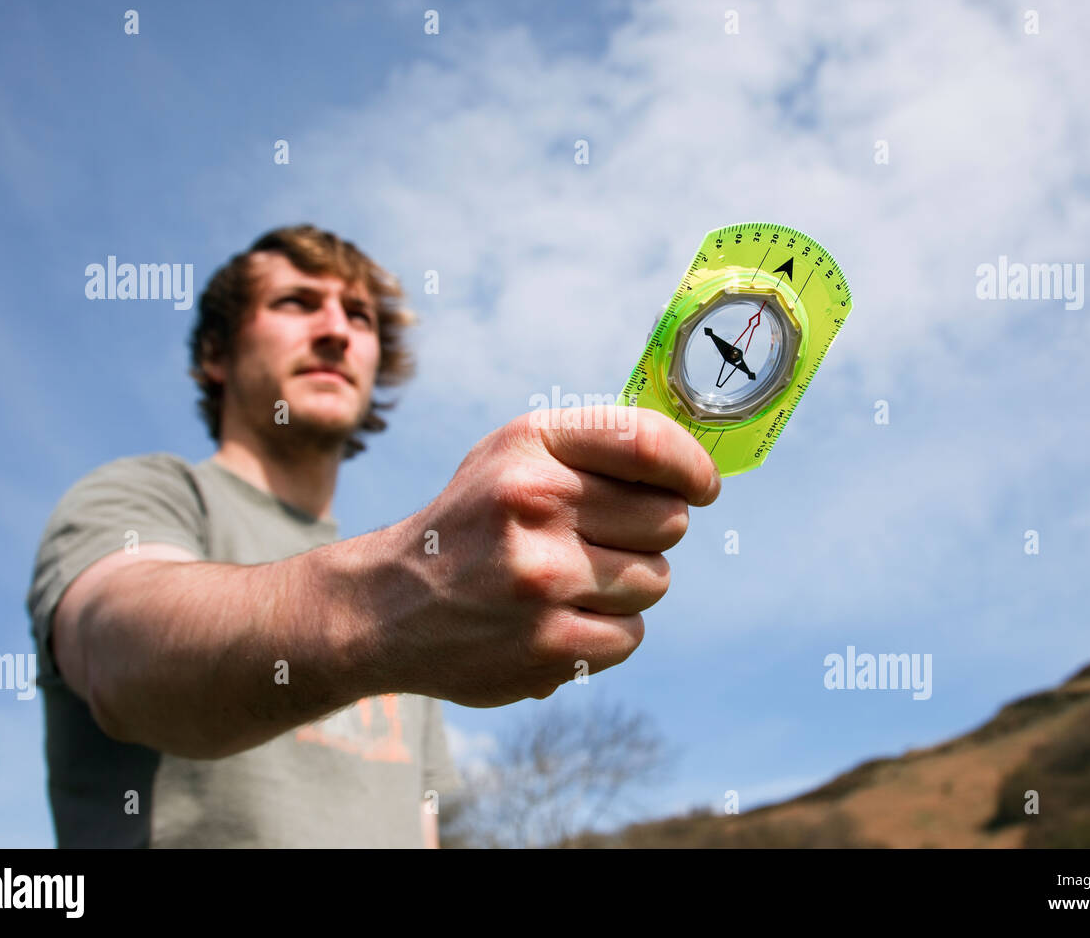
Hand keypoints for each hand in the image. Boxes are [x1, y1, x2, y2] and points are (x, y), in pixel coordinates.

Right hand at [380, 405, 720, 706]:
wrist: (388, 606)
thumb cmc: (473, 522)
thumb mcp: (513, 455)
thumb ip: (597, 447)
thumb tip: (694, 467)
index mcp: (531, 445)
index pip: (649, 444)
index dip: (692, 468)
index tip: (701, 488)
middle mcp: (534, 504)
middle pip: (668, 520)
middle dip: (650, 533)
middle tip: (603, 541)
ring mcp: (541, 579)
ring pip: (656, 580)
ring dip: (629, 586)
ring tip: (571, 584)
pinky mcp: (548, 646)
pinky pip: (631, 636)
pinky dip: (607, 633)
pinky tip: (559, 622)